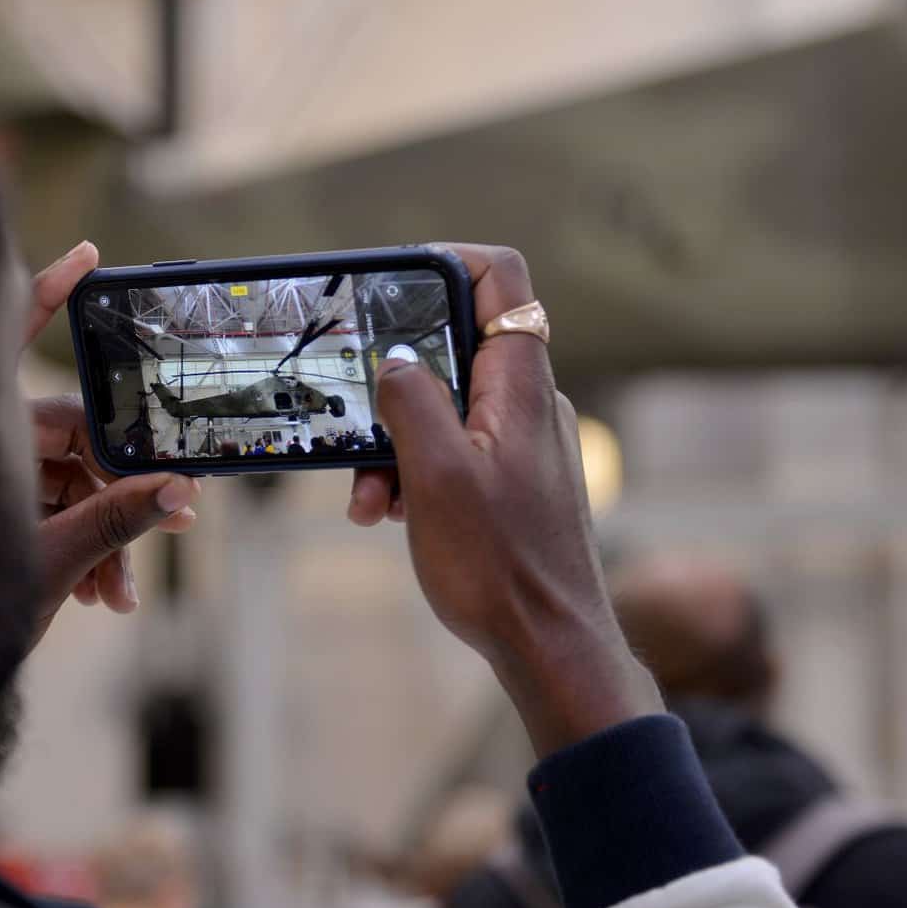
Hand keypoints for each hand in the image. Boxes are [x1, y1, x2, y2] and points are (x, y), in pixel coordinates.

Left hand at [23, 243, 199, 641]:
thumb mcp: (48, 563)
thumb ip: (116, 519)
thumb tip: (182, 493)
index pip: (7, 339)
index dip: (47, 293)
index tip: (89, 254)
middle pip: (64, 434)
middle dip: (118, 486)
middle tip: (176, 518)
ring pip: (57, 481)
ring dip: (99, 532)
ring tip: (119, 597)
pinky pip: (37, 511)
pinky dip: (71, 546)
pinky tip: (101, 598)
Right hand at [347, 244, 659, 755]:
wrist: (551, 646)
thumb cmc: (499, 565)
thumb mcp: (435, 475)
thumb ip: (412, 402)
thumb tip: (397, 358)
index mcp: (520, 387)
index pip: (504, 281)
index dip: (449, 261)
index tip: (391, 281)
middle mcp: (531, 404)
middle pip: (457, 350)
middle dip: (395, 384)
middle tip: (355, 425)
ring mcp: (527, 444)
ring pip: (449, 410)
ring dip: (397, 443)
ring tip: (370, 499)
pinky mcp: (517, 483)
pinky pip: (459, 452)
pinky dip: (419, 473)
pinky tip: (394, 516)